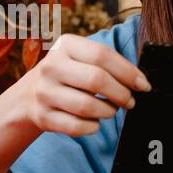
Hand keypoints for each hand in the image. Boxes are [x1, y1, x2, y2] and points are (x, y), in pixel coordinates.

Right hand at [14, 33, 151, 137]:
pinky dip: (92, 127)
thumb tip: (139, 81)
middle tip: (130, 101)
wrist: (29, 95)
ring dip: (107, 112)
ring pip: (87, 106)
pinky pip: (76, 126)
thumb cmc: (67, 74)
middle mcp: (51, 66)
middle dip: (121, 94)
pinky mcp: (42, 116)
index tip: (143, 85)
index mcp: (65, 45)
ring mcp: (44, 92)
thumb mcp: (80, 58)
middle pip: (96, 80)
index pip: (102, 55)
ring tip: (111, 110)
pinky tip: (94, 122)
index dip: (127, 72)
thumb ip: (106, 63)